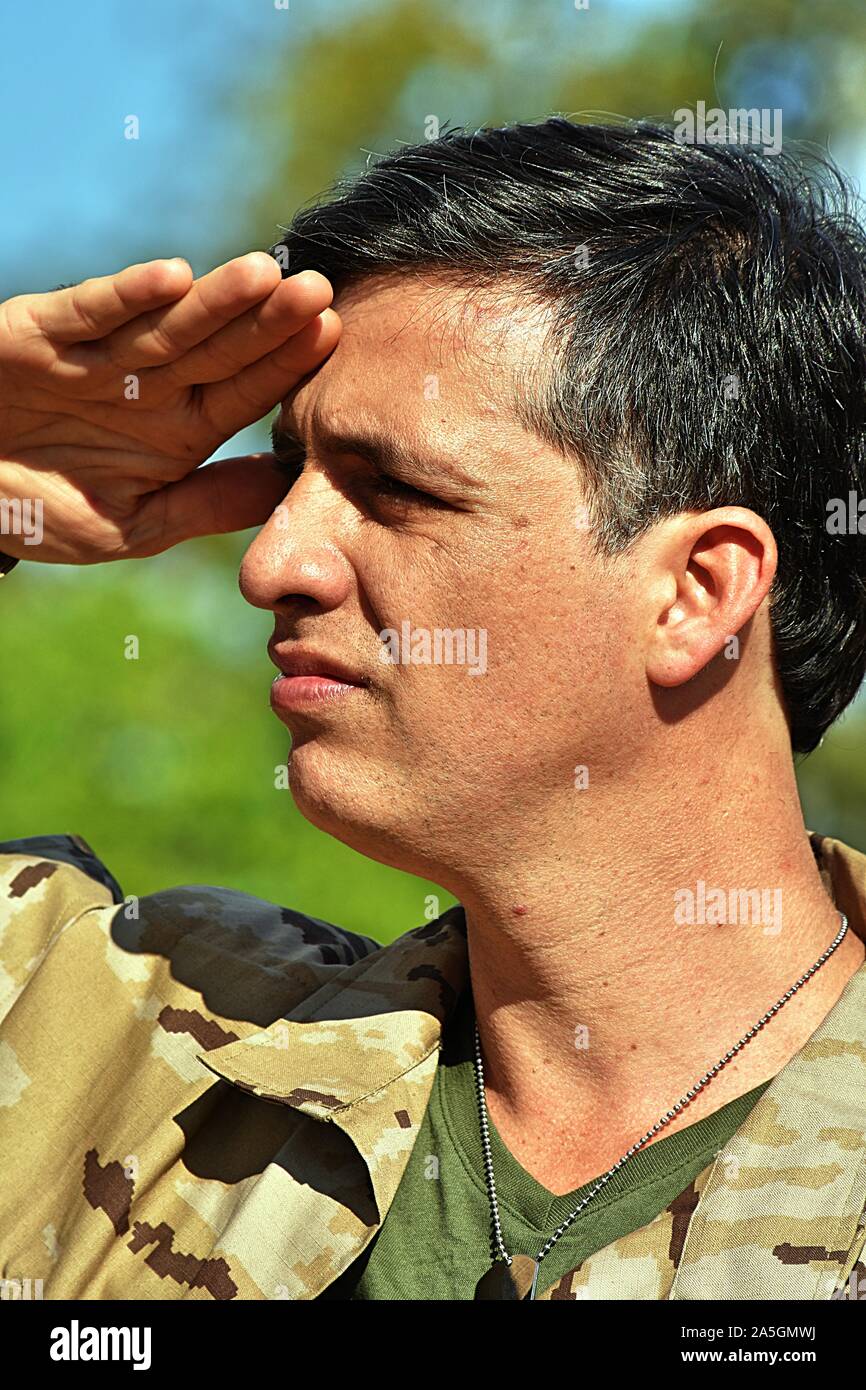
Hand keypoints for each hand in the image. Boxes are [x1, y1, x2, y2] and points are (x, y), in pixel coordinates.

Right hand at [0, 253, 338, 561]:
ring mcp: (98, 356)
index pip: (244, 391)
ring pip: (166, 324)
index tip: (334, 333)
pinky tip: (173, 277)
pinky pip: (90, 312)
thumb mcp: (131, 525)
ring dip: (214, 300)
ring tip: (263, 273)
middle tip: (318, 289)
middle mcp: (148, 385)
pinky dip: (127, 295)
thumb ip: (205, 506)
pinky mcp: (43, 333)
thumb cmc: (41, 512)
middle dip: (267, 320)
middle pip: (218, 347)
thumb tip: (285, 490)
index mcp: (179, 429)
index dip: (285, 363)